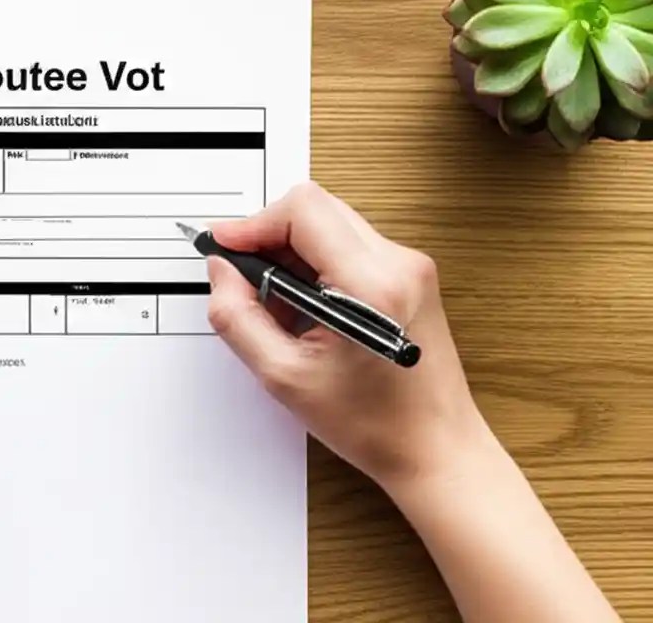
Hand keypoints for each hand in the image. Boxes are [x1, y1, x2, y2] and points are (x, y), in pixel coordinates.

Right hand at [206, 183, 490, 491]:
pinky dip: (315, 265)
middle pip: (316, 208)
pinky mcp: (410, 276)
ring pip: (331, 223)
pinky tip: (305, 309)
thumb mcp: (284, 376)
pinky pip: (349, 246)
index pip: (302, 210)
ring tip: (277, 306)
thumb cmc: (376, 425)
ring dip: (291, 252)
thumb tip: (221, 273)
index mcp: (371, 284)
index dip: (253, 223)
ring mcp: (410, 267)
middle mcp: (398, 264)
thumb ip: (238, 318)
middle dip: (269, 235)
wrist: (435, 449)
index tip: (224, 247)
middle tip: (243, 277)